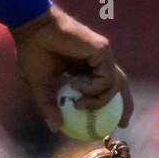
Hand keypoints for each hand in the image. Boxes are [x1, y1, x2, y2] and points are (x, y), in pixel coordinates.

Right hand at [12, 4, 132, 131]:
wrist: (33, 29)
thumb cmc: (33, 53)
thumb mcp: (40, 87)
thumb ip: (50, 106)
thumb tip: (56, 128)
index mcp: (84, 67)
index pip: (104, 87)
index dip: (110, 105)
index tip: (110, 124)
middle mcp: (97, 60)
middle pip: (120, 85)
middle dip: (125, 106)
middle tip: (121, 124)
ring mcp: (101, 55)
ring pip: (114, 85)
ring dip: (98, 101)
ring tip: (78, 103)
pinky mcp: (102, 50)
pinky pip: (107, 79)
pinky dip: (94, 89)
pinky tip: (75, 85)